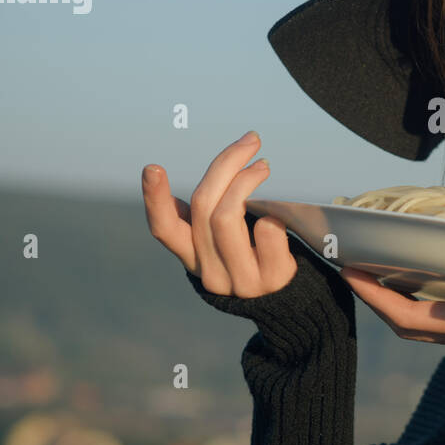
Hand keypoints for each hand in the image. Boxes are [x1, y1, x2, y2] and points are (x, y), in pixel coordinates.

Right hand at [142, 130, 296, 297]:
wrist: (291, 302)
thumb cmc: (254, 257)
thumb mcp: (224, 244)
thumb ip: (207, 219)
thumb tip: (204, 182)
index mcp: (193, 256)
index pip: (165, 229)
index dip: (155, 199)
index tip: (152, 168)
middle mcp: (210, 271)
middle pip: (204, 206)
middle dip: (226, 164)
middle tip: (250, 142)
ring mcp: (240, 279)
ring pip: (226, 217)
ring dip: (246, 181)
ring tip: (263, 166)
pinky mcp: (271, 279)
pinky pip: (266, 234)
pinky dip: (271, 216)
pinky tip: (278, 212)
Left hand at [339, 268, 444, 344]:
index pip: (404, 316)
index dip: (374, 297)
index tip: (349, 271)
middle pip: (396, 318)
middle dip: (369, 294)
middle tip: (346, 263)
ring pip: (406, 316)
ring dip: (383, 296)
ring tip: (366, 267)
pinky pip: (420, 311)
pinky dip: (404, 296)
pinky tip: (401, 276)